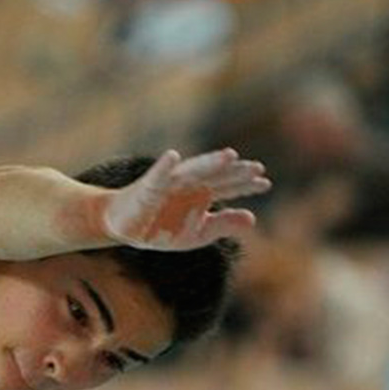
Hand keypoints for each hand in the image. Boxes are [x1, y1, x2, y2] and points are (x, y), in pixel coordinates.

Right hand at [102, 148, 271, 250]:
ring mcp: (168, 184)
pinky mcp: (147, 188)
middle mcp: (188, 184)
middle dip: (235, 171)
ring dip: (209, 162)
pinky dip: (163, 167)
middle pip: (216, 175)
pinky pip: (155, 175)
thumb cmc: (160, 228)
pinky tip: (172, 156)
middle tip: (256, 168)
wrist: (123, 226)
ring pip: (192, 171)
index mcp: (201, 193)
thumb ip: (222, 225)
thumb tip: (252, 218)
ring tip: (229, 155)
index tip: (265, 183)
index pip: (228, 186)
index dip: (246, 185)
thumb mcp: (196, 233)